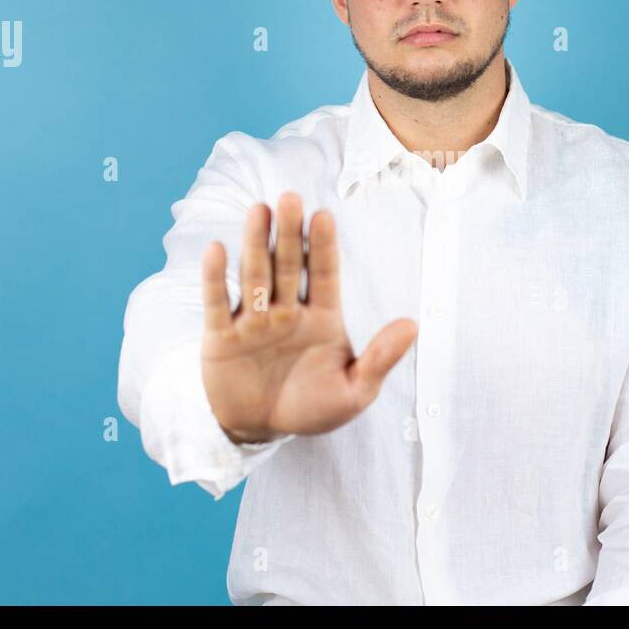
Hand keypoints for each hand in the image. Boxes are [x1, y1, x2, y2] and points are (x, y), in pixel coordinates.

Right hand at [200, 192, 417, 443]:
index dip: (322, 246)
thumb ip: (380, 358)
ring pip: (255, 275)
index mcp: (322, 317)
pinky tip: (217, 249)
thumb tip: (413, 325)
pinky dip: (215, 278)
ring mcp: (253, 321)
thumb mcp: (354, 391)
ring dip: (255, 244)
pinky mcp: (221, 336)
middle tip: (290, 198)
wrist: (260, 430)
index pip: (324, 274)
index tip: (324, 216)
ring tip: (258, 211)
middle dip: (289, 233)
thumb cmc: (311, 408)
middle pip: (287, 265)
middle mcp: (287, 311)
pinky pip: (218, 303)